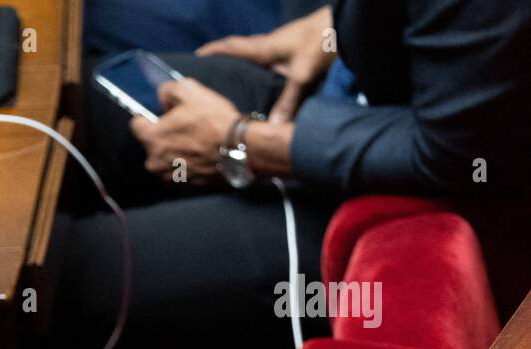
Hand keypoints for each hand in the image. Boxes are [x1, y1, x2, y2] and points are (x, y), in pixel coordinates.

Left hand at [130, 78, 238, 182]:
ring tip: (197, 143)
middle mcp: (154, 162)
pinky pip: (179, 172)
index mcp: (152, 138)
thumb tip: (163, 97)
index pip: (136, 125)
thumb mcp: (191, 90)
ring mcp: (169, 177)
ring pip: (165, 160)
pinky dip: (186, 165)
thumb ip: (169, 90)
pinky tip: (202, 156)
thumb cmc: (215, 121)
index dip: (149, 117)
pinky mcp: (184, 188)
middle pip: (152, 144)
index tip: (164, 115)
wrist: (241, 150)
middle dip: (164, 136)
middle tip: (186, 128)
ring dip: (175, 152)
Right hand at [197, 6, 336, 121]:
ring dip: (244, 67)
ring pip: (256, 58)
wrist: (347, 26)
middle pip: (240, 51)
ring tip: (232, 84)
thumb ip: (288, 101)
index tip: (195, 57)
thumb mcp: (303, 74)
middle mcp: (270, 46)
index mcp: (264, 48)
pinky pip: (271, 63)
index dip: (212, 52)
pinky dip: (262, 72)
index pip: (230, 47)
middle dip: (223, 60)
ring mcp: (283, 48)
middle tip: (209, 74)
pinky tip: (263, 85)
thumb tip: (273, 128)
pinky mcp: (295, 52)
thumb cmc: (321, 42)